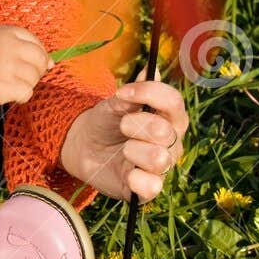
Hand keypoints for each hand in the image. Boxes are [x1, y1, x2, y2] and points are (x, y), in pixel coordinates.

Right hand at [0, 24, 50, 114]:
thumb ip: (17, 48)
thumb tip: (52, 63)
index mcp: (4, 32)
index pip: (35, 42)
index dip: (36, 55)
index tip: (27, 65)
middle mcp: (8, 46)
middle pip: (40, 59)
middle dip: (35, 71)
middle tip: (19, 79)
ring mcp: (7, 66)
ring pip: (34, 78)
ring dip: (25, 85)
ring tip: (8, 86)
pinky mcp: (5, 86)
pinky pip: (27, 93)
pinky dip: (21, 97)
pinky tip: (8, 96)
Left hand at [59, 76, 187, 201]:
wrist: (85, 147)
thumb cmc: (106, 122)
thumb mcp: (114, 104)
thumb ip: (133, 93)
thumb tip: (151, 70)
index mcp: (169, 117)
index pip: (173, 102)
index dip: (149, 94)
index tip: (121, 92)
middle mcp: (172, 142)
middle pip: (165, 131)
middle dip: (135, 125)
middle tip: (122, 126)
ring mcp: (163, 167)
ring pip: (159, 159)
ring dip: (133, 151)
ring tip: (123, 150)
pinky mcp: (149, 189)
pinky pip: (153, 187)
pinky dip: (136, 179)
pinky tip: (126, 173)